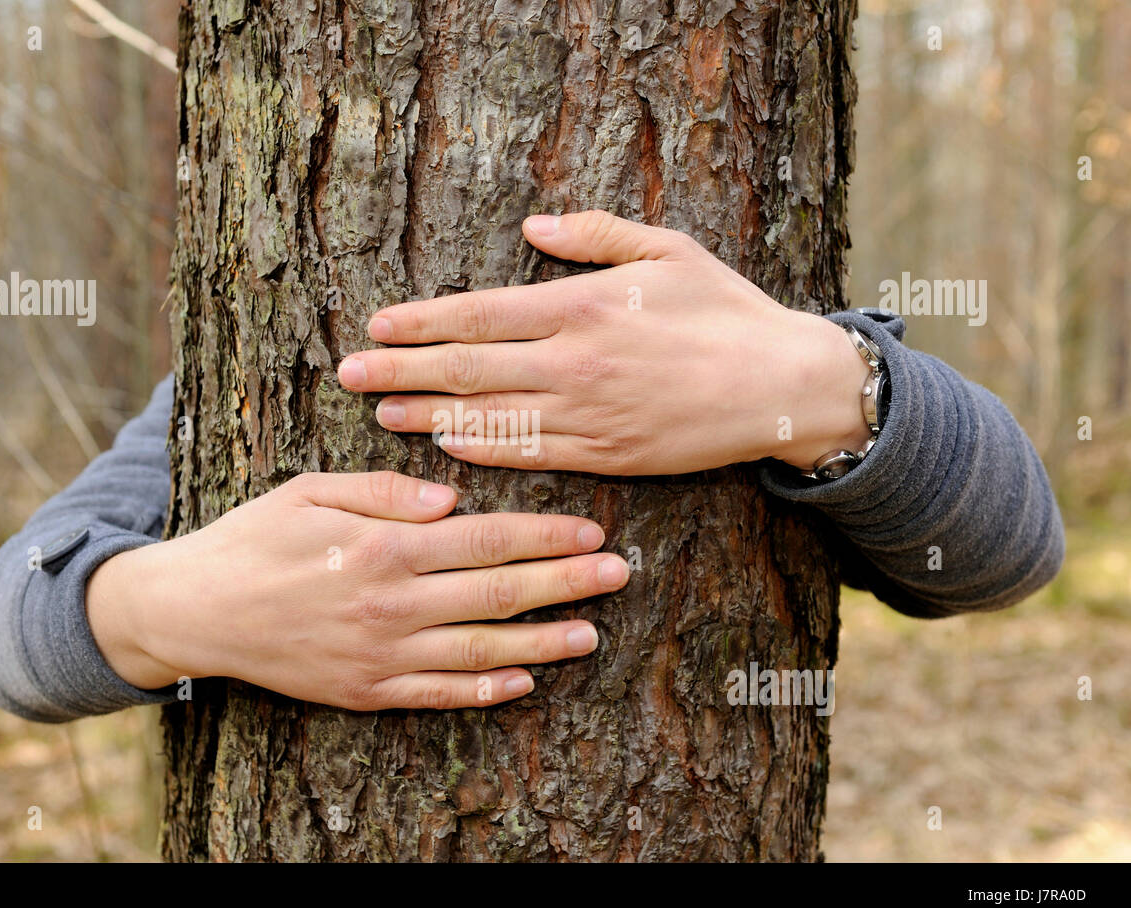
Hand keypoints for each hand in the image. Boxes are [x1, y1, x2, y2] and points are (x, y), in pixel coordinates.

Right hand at [86, 471, 628, 709]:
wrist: (194, 610)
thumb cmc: (253, 539)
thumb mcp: (310, 490)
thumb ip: (384, 491)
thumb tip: (451, 499)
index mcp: (383, 546)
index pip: (486, 539)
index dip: (545, 536)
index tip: (591, 531)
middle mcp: (392, 604)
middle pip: (498, 594)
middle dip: (565, 583)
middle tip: (618, 575)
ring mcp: (380, 655)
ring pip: (480, 653)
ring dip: (542, 642)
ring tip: (591, 633)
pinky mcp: (364, 692)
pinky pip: (436, 696)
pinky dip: (484, 693)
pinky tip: (524, 682)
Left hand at [338, 210, 871, 474]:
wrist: (782, 386)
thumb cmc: (726, 312)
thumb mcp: (668, 250)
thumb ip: (595, 235)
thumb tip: (532, 229)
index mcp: (583, 306)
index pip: (479, 314)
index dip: (422, 322)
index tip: (377, 324)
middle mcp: (573, 362)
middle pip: (467, 368)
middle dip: (401, 369)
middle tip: (349, 373)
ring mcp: (587, 414)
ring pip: (488, 416)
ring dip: (427, 414)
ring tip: (381, 411)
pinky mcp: (605, 456)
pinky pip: (528, 454)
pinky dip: (480, 450)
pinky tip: (445, 444)